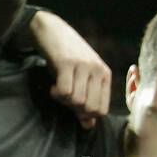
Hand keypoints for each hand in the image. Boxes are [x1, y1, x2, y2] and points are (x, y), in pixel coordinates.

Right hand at [30, 10, 111, 128]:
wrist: (51, 30)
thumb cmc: (66, 56)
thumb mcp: (81, 77)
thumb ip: (86, 99)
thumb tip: (88, 126)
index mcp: (104, 74)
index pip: (102, 110)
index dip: (85, 114)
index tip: (73, 105)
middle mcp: (97, 70)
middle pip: (90, 108)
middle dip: (74, 110)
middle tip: (64, 98)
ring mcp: (83, 66)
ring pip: (77, 101)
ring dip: (63, 101)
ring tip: (58, 89)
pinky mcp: (67, 63)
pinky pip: (64, 92)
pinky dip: (56, 94)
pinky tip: (53, 85)